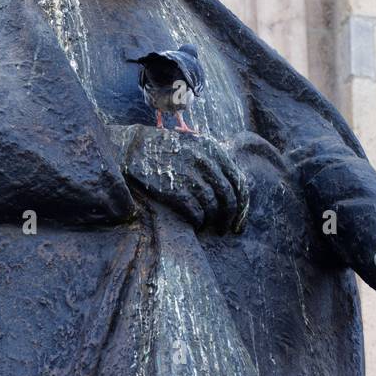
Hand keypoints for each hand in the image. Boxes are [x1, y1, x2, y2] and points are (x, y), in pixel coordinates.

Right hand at [117, 125, 249, 233]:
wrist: (133, 148)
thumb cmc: (165, 150)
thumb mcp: (194, 147)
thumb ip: (214, 163)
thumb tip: (233, 190)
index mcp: (213, 150)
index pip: (238, 181)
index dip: (242, 204)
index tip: (239, 219)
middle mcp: (205, 161)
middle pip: (228, 196)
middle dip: (230, 217)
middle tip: (226, 229)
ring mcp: (190, 175)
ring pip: (213, 206)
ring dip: (213, 221)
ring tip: (209, 227)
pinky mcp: (175, 188)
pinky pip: (196, 211)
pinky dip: (198, 221)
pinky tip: (195, 223)